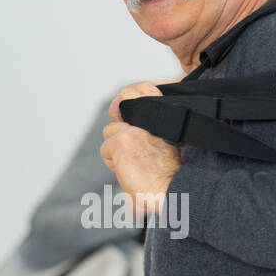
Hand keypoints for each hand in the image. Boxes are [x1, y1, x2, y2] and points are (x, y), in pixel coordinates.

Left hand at [101, 82, 180, 217]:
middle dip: (118, 109)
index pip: (146, 87)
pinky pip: (105, 150)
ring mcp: (133, 128)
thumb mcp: (165, 141)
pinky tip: (128, 170)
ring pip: (111, 130)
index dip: (133, 94)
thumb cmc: (168, 172)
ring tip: (132, 162)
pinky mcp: (120, 142)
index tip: (129, 109)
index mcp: (163, 115)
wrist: (170, 188)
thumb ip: (150, 128)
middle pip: (124, 97)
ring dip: (116, 147)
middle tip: (122, 131)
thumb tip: (128, 119)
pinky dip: (113, 162)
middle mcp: (149, 117)